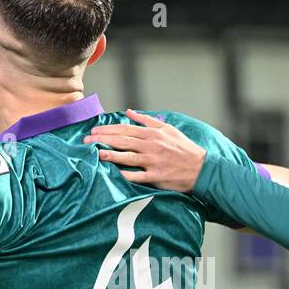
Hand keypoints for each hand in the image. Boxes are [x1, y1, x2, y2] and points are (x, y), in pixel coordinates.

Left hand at [85, 110, 205, 192]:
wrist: (201, 167)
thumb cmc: (184, 148)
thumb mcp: (168, 129)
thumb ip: (148, 120)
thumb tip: (130, 112)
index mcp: (153, 134)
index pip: (126, 129)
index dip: (108, 129)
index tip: (94, 131)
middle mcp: (152, 146)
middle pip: (123, 141)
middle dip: (103, 140)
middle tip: (87, 141)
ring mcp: (154, 161)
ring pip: (128, 156)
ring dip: (110, 155)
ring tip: (96, 154)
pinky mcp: (157, 176)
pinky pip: (138, 176)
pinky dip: (126, 174)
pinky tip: (114, 173)